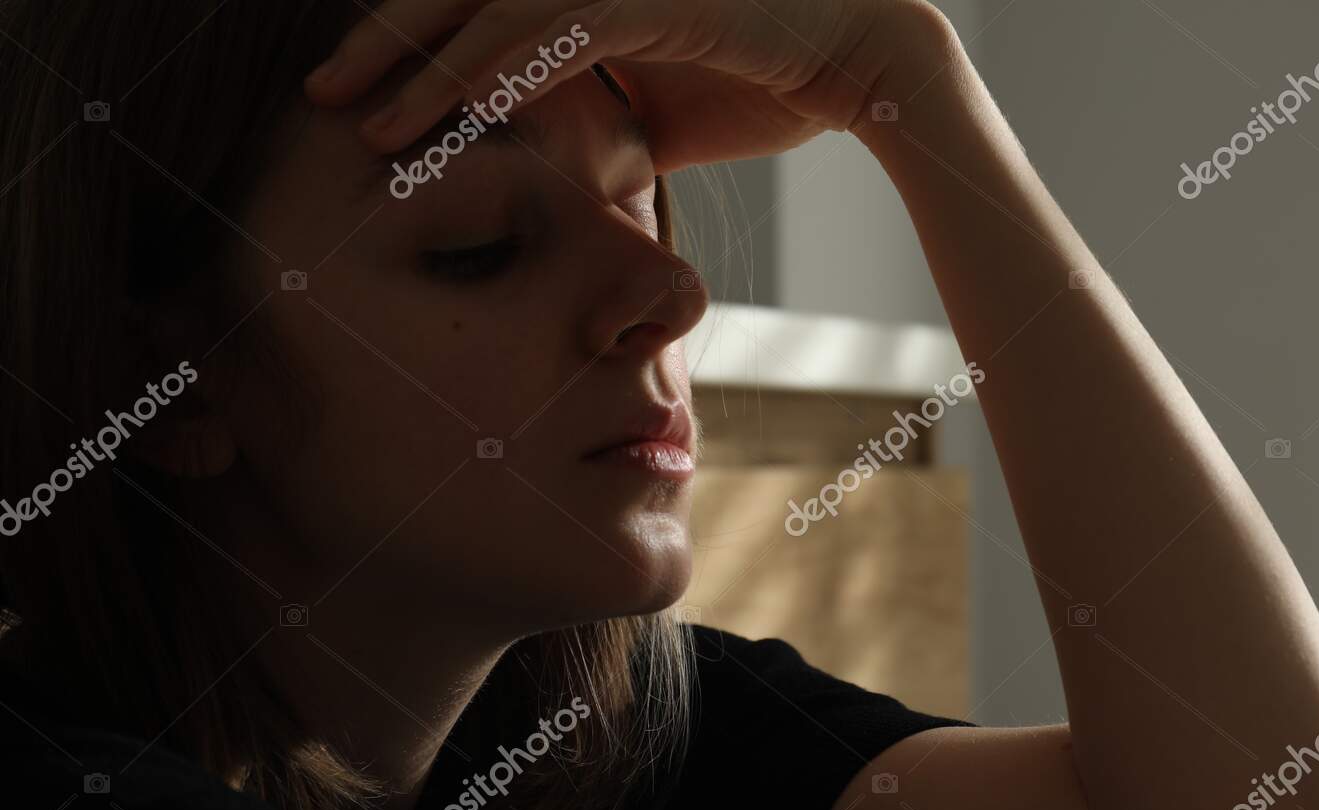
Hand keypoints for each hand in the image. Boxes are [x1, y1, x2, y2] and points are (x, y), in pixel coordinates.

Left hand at [306, 0, 953, 173]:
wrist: (863, 63)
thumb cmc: (769, 79)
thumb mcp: (659, 106)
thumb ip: (598, 111)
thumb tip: (546, 153)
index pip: (477, 1)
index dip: (409, 40)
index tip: (359, 92)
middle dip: (383, 43)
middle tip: (322, 94)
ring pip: (490, 11)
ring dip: (420, 68)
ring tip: (361, 122)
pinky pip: (550, 31)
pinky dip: (491, 68)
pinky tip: (443, 110)